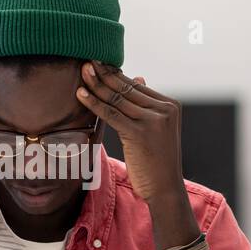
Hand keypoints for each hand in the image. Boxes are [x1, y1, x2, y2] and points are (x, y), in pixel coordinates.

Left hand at [77, 61, 183, 202]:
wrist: (165, 189)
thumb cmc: (157, 161)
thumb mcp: (156, 129)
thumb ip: (147, 105)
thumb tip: (138, 77)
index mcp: (170, 106)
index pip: (136, 86)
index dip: (115, 75)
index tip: (99, 64)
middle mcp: (164, 110)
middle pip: (127, 89)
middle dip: (105, 74)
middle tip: (87, 61)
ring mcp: (153, 121)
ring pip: (118, 99)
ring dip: (96, 84)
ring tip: (82, 71)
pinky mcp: (139, 133)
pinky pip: (111, 114)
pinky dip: (94, 103)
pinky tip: (80, 94)